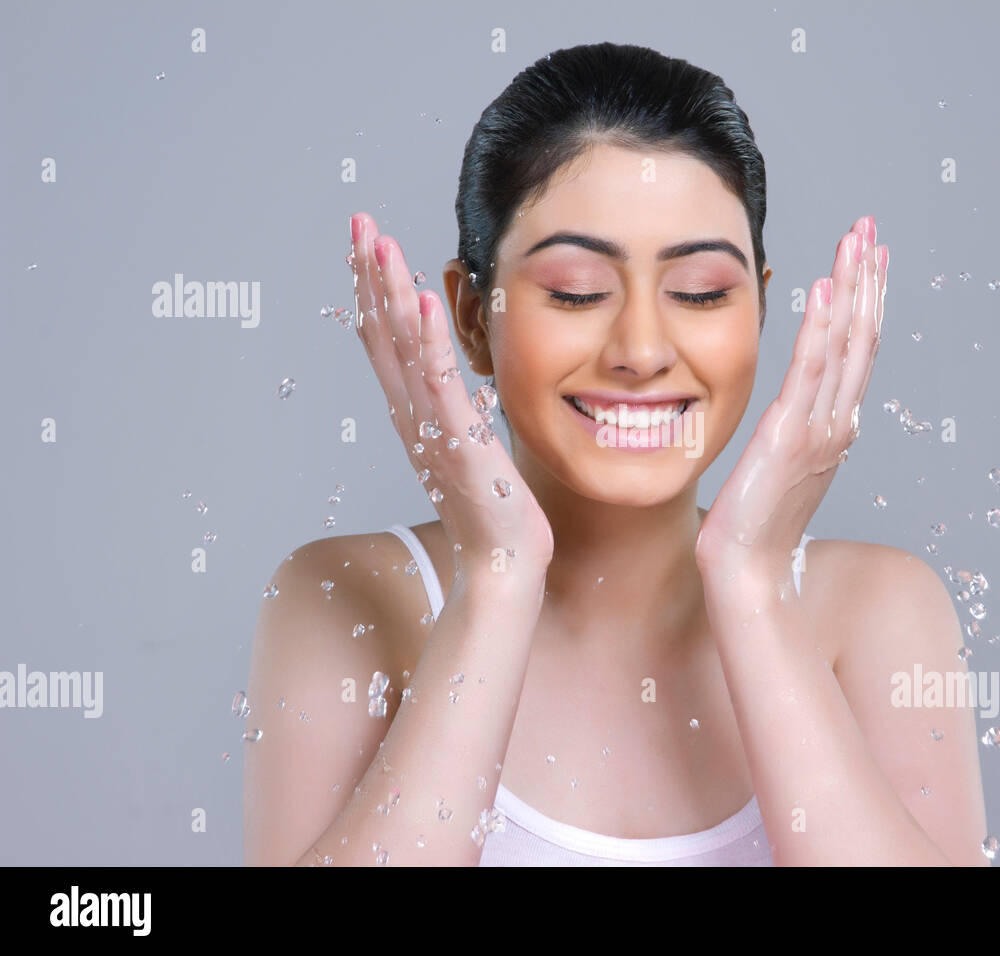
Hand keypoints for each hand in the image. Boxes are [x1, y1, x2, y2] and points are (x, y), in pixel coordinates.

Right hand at [349, 212, 553, 583]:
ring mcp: (431, 430)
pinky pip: (439, 387)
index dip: (372, 289)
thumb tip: (452, 379)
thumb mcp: (467, 447)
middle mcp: (413, 416)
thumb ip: (453, 409)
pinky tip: (418, 303)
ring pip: (402, 351)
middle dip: (369, 275)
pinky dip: (426, 345)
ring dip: (388, 293)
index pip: (385, 340)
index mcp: (415, 413)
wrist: (502, 567)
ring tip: (380, 243)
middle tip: (358, 222)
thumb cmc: (493, 512)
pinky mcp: (459, 445)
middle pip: (381, 334)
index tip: (366, 241)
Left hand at [695, 215, 887, 582]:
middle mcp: (836, 424)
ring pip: (846, 345)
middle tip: (871, 229)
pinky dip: (821, 327)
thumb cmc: (753, 533)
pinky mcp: (789, 436)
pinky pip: (809, 371)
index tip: (868, 260)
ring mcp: (818, 429)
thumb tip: (791, 417)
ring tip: (857, 240)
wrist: (747, 578)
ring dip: (853, 288)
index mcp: (834, 430)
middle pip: (862, 338)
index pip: (856, 353)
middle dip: (867, 280)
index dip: (865, 302)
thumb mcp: (777, 473)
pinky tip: (825, 287)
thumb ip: (790, 438)